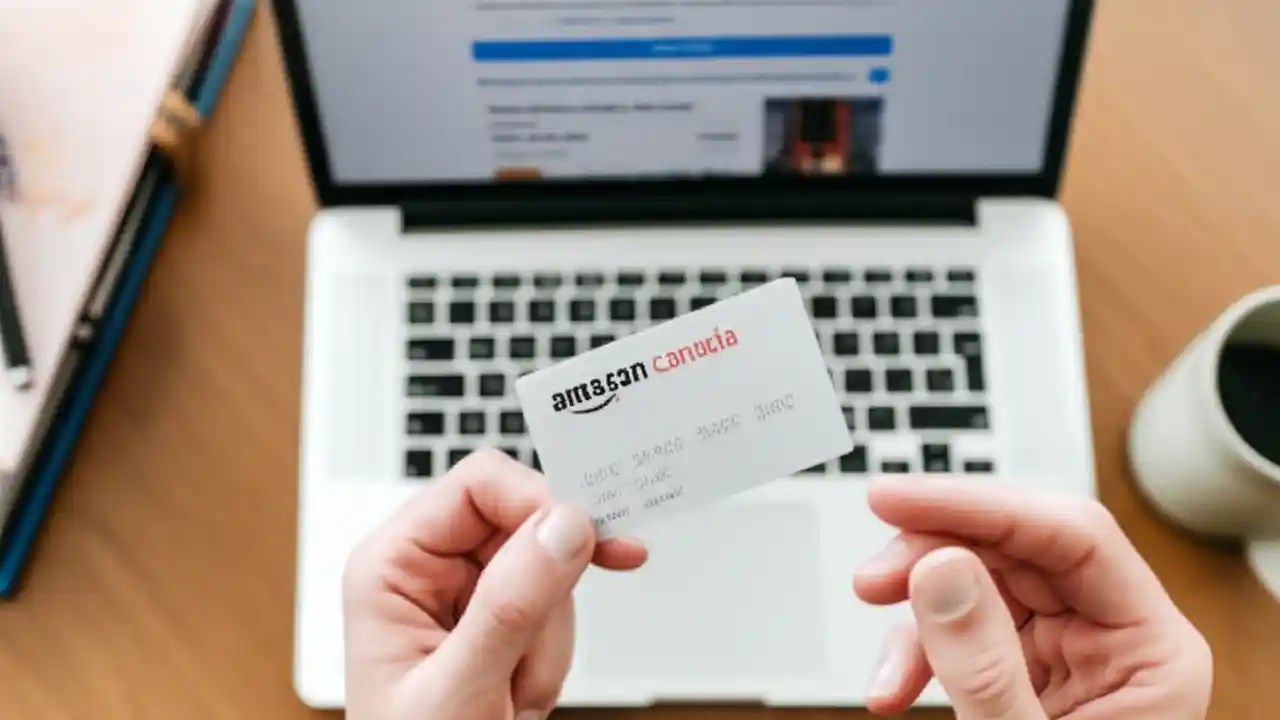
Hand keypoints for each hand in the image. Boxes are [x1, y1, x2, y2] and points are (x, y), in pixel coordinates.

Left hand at [342, 450, 647, 719]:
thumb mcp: (460, 688)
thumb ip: (510, 604)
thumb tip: (563, 524)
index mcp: (393, 564)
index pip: (479, 484)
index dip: (537, 501)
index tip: (582, 539)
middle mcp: (428, 568)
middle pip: (525, 524)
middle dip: (543, 596)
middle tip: (529, 653)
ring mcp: (468, 593)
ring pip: (551, 570)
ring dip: (545, 639)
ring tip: (510, 692)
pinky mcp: (500, 618)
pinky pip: (557, 607)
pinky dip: (553, 653)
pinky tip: (522, 690)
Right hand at [855, 477, 1211, 719]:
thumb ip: (984, 665)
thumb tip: (940, 567)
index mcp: (1151, 649)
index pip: (1069, 535)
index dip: (978, 505)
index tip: (898, 499)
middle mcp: (1114, 638)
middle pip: (1017, 549)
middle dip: (934, 557)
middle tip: (873, 578)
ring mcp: (1068, 654)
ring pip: (980, 583)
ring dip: (917, 613)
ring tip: (884, 668)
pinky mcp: (1026, 671)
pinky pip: (962, 628)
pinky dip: (918, 652)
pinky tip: (892, 690)